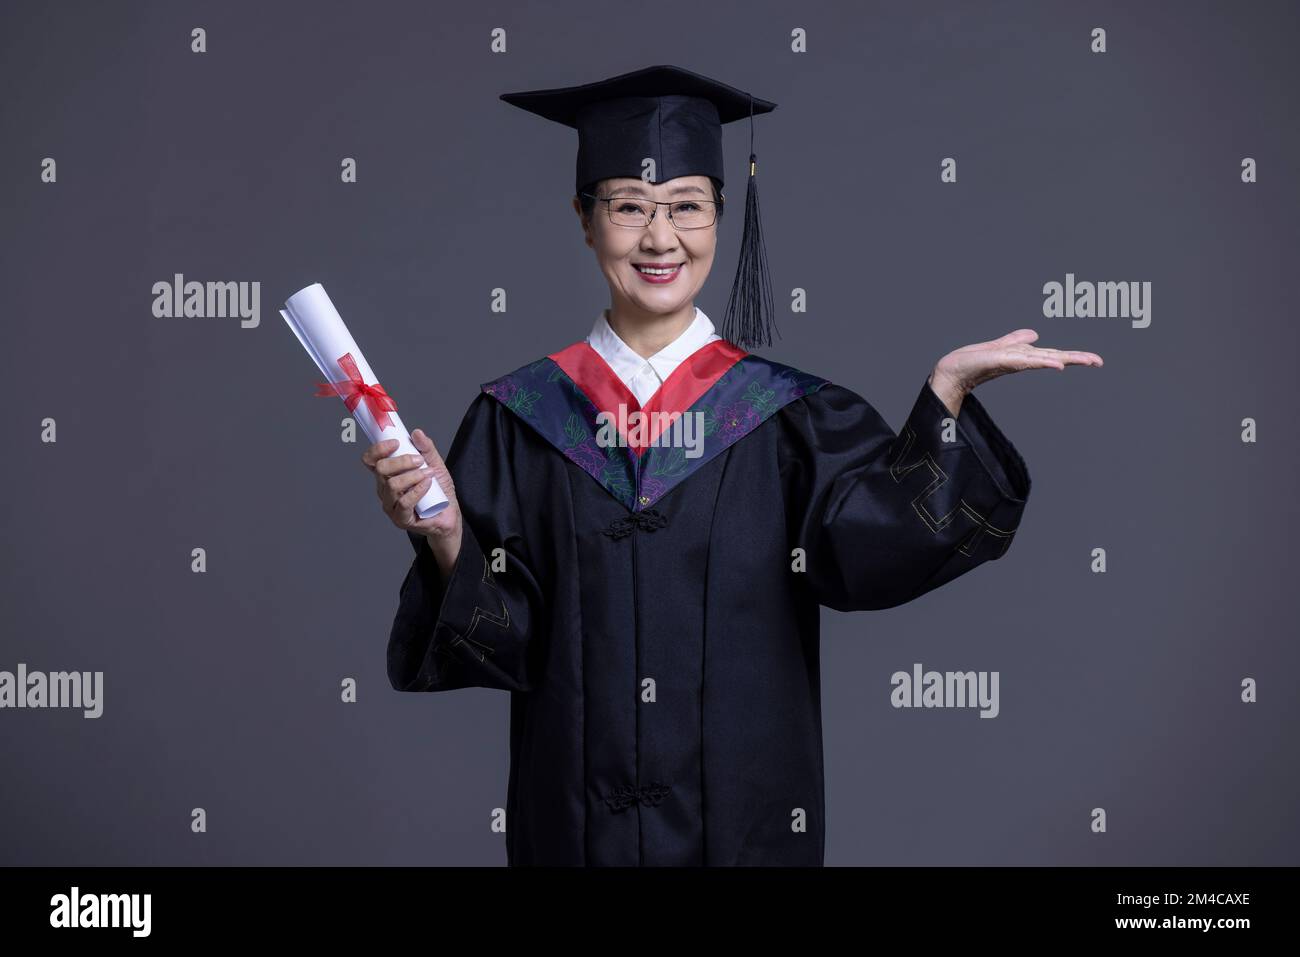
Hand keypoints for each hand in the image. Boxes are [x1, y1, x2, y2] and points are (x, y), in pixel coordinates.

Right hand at [361, 429, 462, 575]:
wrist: (450, 514)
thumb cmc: (439, 491)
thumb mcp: (435, 464)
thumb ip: (427, 449)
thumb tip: (417, 433)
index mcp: (387, 475)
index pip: (371, 460)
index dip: (378, 449)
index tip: (396, 442)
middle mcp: (384, 490)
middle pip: (381, 469)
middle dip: (401, 461)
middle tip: (419, 460)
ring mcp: (390, 505)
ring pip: (392, 485)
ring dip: (413, 476)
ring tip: (429, 474)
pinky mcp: (400, 519)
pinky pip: (403, 503)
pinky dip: (417, 491)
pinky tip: (428, 485)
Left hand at [929, 329, 1102, 414]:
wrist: (951, 371)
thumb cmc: (972, 362)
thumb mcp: (999, 347)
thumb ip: (1016, 340)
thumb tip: (1035, 334)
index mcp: (1022, 356)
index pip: (1052, 354)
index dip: (1073, 356)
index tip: (1095, 360)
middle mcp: (1020, 360)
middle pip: (1052, 357)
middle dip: (1076, 358)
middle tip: (1098, 361)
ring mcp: (1011, 362)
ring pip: (1041, 359)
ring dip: (1062, 360)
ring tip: (1083, 361)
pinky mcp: (999, 361)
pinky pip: (1023, 360)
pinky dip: (1040, 362)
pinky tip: (1054, 364)